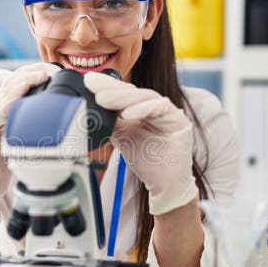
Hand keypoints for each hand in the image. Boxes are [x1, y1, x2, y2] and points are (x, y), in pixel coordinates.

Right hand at [0, 62, 59, 202]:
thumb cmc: (4, 158)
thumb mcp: (22, 134)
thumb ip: (33, 122)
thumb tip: (58, 116)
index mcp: (2, 106)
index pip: (18, 79)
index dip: (35, 71)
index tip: (54, 70)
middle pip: (14, 78)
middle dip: (34, 71)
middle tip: (53, 70)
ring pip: (7, 89)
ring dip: (26, 79)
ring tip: (43, 75)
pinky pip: (0, 108)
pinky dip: (13, 98)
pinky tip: (24, 92)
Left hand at [84, 72, 198, 214]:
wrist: (165, 185)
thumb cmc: (146, 161)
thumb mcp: (121, 137)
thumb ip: (109, 122)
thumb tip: (88, 109)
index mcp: (143, 108)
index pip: (124, 92)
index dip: (106, 86)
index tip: (88, 81)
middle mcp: (156, 106)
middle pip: (133, 92)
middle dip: (111, 88)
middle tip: (92, 86)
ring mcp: (169, 112)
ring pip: (145, 96)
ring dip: (122, 98)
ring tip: (103, 99)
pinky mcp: (179, 120)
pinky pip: (160, 107)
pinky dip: (142, 109)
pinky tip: (126, 114)